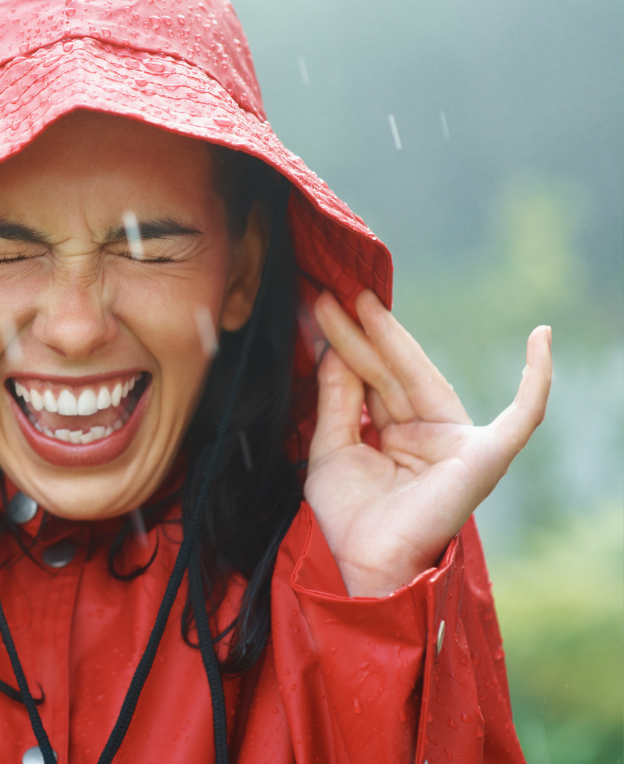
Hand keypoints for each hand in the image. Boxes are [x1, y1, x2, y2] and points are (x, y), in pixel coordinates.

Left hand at [304, 289, 551, 596]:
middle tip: (333, 297)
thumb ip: (337, 399)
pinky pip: (521, 417)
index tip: (320, 310)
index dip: (348, 345)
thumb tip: (335, 349)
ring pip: (423, 379)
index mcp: (396, 435)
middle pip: (392, 373)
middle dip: (362, 335)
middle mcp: (427, 434)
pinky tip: (541, 338)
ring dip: (392, 339)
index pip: (371, 380)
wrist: (363, 566)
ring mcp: (455, 443)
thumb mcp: (331, 448)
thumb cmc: (350, 518)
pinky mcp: (483, 458)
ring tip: (360, 302)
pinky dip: (537, 380)